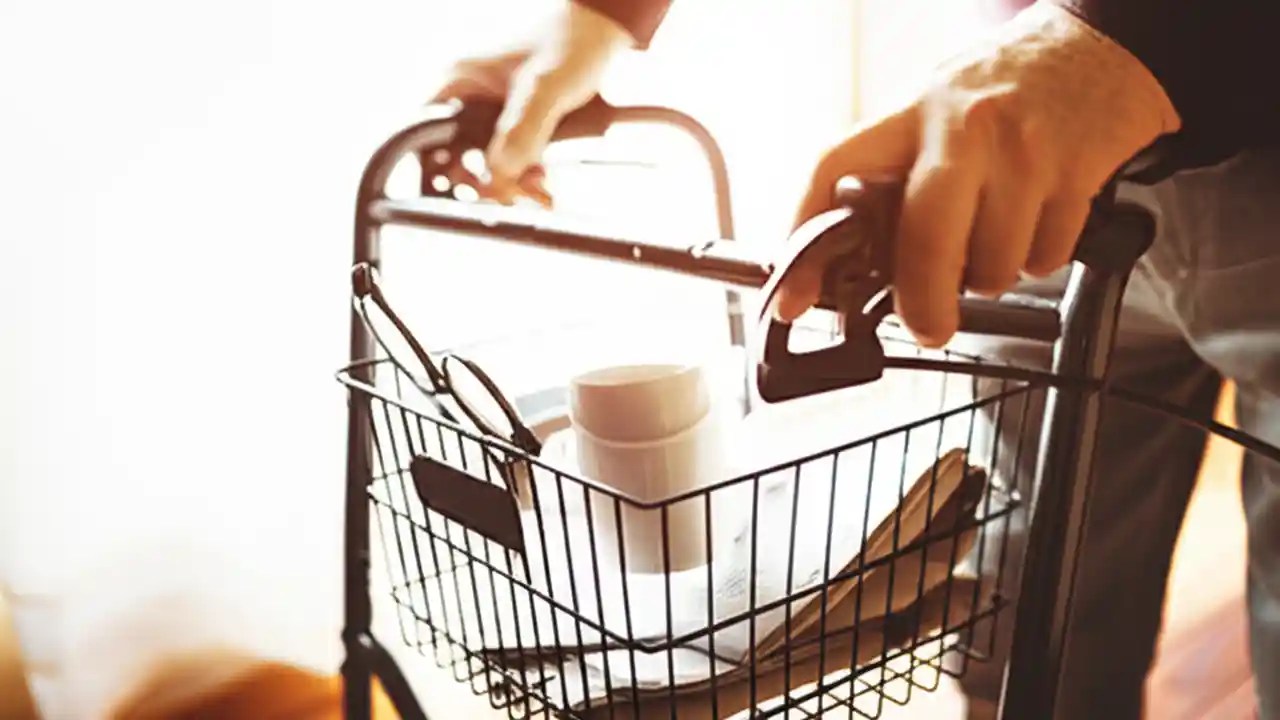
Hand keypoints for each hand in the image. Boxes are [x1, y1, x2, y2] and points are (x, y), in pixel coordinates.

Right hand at [429, 4, 633, 206]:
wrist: (605, 32)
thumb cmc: (571, 43)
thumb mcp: (546, 87)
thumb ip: (522, 130)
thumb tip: (500, 174)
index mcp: (459, 83)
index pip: (424, 134)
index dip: (436, 168)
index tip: (464, 190)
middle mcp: (469, 101)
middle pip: (454, 158)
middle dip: (480, 184)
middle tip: (507, 199)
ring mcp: (492, 117)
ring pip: (484, 165)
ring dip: (507, 187)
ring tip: (535, 194)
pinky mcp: (516, 128)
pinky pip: (511, 163)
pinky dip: (524, 180)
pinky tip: (543, 189)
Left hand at [773, 1, 1179, 347]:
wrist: (1106, 49)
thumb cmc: (1013, 83)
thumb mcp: (937, 106)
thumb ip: (899, 168)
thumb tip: (858, 252)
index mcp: (914, 113)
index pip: (835, 169)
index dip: (804, 236)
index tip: (796, 293)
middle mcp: (965, 130)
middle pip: (924, 240)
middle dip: (921, 301)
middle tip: (927, 325)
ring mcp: (1024, 154)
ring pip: (990, 265)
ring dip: (988, 275)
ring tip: (995, 234)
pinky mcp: (1077, 177)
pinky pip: (1044, 258)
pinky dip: (1036, 260)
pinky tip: (1036, 221)